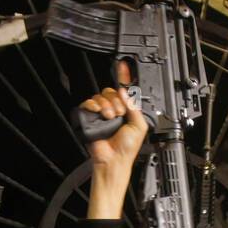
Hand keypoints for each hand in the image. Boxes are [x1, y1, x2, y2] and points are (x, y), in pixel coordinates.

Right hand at [84, 61, 147, 219]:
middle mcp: (114, 110)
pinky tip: (99, 113)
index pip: (124, 91)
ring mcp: (101, 114)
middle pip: (111, 91)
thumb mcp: (139, 126)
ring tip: (110, 117)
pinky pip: (88, 104)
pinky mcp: (90, 119)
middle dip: (116, 100)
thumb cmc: (127, 149)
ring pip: (100, 96)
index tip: (124, 66)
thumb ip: (135, 107)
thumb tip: (126, 92)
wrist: (114, 160)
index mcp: (126, 111)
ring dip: (106, 104)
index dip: (124, 78)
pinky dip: (93, 105)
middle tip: (119, 113)